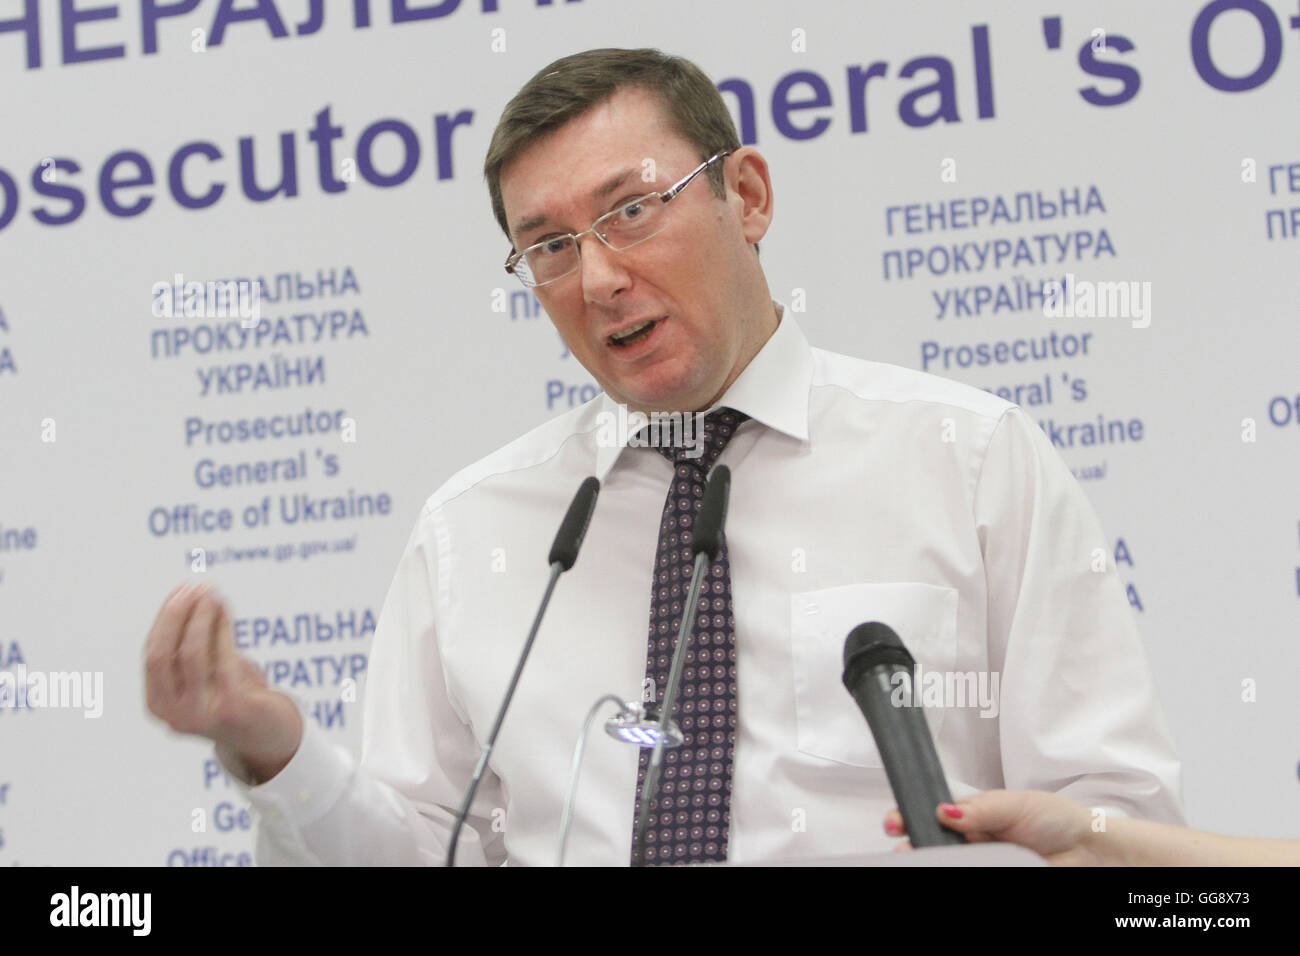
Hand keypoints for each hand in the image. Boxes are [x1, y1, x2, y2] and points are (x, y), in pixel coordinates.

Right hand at [144, 583, 301, 782]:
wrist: (270, 736)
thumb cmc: (235, 696)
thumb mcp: (205, 674)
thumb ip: (192, 647)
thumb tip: (191, 598)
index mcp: (158, 704)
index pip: (151, 654)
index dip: (164, 620)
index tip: (180, 591)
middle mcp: (173, 714)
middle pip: (163, 654)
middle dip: (176, 616)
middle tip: (194, 588)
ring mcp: (200, 714)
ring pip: (192, 654)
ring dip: (201, 618)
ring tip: (212, 594)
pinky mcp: (231, 708)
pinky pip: (223, 659)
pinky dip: (221, 629)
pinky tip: (225, 611)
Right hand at [883, 790, 1105, 865]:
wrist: (1089, 852)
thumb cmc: (1055, 819)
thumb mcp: (1015, 804)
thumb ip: (979, 809)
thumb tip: (944, 810)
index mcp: (972, 815)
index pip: (931, 815)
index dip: (909, 818)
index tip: (895, 823)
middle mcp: (971, 842)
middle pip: (932, 844)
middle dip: (914, 845)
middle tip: (905, 848)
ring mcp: (982, 862)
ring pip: (946, 862)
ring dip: (932, 859)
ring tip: (923, 856)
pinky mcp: (993, 874)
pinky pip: (967, 872)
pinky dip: (955, 868)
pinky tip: (951, 864)